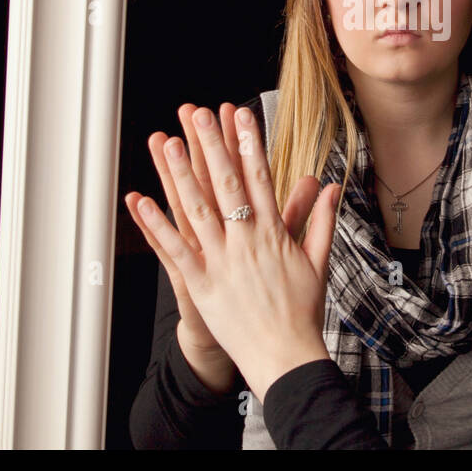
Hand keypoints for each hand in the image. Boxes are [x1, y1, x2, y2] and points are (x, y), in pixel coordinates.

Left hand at [135, 104, 338, 403]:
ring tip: (170, 143)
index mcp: (274, 234)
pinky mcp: (202, 283)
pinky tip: (142, 201)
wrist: (285, 356)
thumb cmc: (301, 312)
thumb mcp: (318, 262)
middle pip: (226, 184)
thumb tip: (330, 187)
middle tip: (200, 114)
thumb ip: (320, 220)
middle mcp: (247, 242)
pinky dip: (157, 224)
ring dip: (182, 174)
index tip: (242, 115)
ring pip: (198, 209)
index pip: (261, 178)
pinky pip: (176, 249)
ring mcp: (223, 261)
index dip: (249, 144)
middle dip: (213, 145)